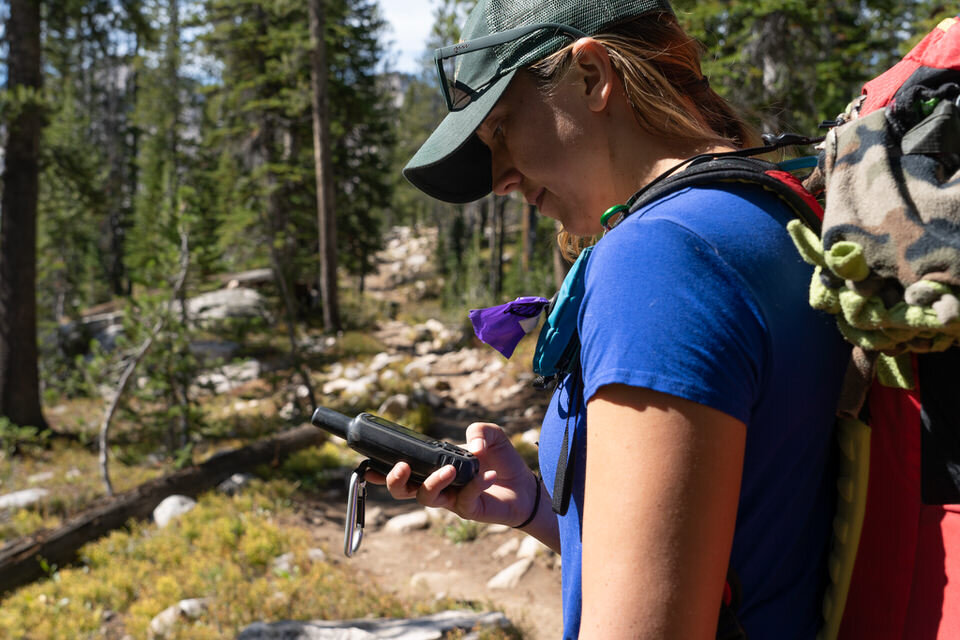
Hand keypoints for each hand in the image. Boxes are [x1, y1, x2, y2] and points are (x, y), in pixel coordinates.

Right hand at [365, 422, 537, 526]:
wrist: (526, 487)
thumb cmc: (501, 461)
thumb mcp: (491, 436)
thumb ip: (478, 430)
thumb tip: (471, 443)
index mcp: (434, 466)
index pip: (404, 469)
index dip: (382, 470)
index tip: (367, 466)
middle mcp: (437, 485)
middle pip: (403, 491)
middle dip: (395, 481)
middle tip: (401, 467)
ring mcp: (451, 500)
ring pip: (427, 498)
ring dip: (433, 482)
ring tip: (449, 470)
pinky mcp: (468, 510)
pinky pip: (463, 500)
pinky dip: (474, 485)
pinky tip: (487, 475)